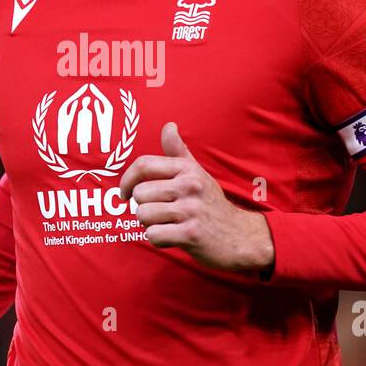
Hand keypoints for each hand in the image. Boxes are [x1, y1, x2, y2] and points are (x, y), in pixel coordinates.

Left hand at [118, 121, 273, 274]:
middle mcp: (190, 185)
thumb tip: (169, 126)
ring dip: (149, 224)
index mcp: (188, 169)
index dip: (127, 180)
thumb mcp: (197, 174)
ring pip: (143, 215)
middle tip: (160, 213)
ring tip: (167, 224)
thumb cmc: (211, 204)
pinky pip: (153, 235)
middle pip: (139, 194)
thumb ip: (178, 152)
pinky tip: (173, 237)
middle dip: (143, 207)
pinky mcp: (192, 234)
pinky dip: (158, 239)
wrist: (239, 236)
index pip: (143, 165)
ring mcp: (191, 210)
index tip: (125, 192)